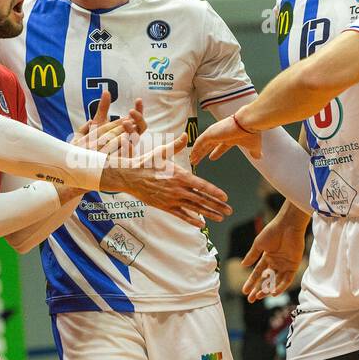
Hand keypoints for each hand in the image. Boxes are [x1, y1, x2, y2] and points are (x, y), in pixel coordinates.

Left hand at [71, 88, 145, 155]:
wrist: (80, 159)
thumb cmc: (91, 142)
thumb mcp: (97, 123)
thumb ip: (103, 108)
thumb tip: (107, 92)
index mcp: (125, 130)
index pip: (137, 119)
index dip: (140, 109)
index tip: (138, 100)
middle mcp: (128, 140)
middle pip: (140, 128)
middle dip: (138, 118)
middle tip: (130, 111)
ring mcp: (124, 149)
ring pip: (136, 140)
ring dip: (132, 131)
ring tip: (125, 122)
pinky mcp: (119, 160)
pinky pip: (128, 154)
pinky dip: (128, 146)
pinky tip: (123, 138)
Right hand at [100, 134, 231, 226]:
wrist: (129, 177)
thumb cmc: (146, 163)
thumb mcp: (162, 152)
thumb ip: (177, 145)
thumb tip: (186, 135)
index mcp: (179, 175)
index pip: (201, 185)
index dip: (214, 192)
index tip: (225, 197)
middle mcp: (177, 189)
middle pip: (201, 199)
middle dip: (217, 206)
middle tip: (229, 210)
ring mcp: (171, 199)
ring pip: (194, 209)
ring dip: (209, 214)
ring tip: (220, 218)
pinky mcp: (165, 207)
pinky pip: (181, 215)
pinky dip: (191, 220)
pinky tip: (201, 224)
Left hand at [189, 112, 261, 163]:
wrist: (249, 122)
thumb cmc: (252, 132)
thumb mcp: (254, 146)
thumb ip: (255, 152)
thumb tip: (259, 157)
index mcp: (231, 137)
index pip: (221, 146)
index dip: (216, 152)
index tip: (211, 158)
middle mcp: (221, 134)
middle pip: (208, 146)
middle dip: (202, 153)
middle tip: (196, 160)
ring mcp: (215, 133)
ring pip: (202, 144)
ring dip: (196, 152)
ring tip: (192, 160)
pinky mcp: (210, 133)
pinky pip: (199, 142)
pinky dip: (195, 148)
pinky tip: (191, 154)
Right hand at [242, 212, 306, 302]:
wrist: (287, 225)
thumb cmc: (272, 231)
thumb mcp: (258, 244)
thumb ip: (252, 255)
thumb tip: (243, 265)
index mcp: (267, 258)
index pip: (258, 273)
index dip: (251, 282)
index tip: (244, 291)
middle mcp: (276, 263)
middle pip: (266, 280)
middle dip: (258, 290)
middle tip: (251, 299)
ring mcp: (285, 265)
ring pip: (276, 281)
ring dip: (268, 289)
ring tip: (260, 296)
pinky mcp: (294, 265)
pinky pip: (287, 279)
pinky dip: (281, 286)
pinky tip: (273, 292)